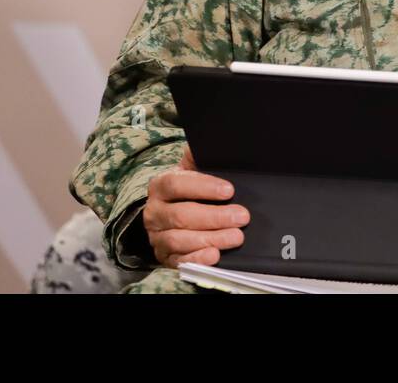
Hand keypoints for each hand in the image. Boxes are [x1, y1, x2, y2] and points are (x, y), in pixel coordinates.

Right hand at [143, 145, 249, 267]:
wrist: (169, 214)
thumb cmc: (188, 190)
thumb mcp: (192, 170)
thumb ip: (199, 157)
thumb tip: (213, 136)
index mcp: (160, 186)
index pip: (177, 184)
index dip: (203, 187)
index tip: (229, 190)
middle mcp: (154, 212)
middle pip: (182, 215)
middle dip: (215, 217)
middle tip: (242, 216)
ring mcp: (157, 236)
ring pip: (180, 240)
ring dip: (211, 238)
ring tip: (236, 236)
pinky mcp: (164, 257)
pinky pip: (179, 261)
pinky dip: (198, 259)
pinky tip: (215, 255)